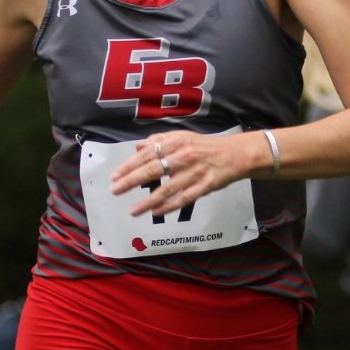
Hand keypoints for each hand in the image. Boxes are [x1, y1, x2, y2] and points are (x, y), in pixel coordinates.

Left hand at [113, 131, 255, 217]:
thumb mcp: (181, 137)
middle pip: (153, 170)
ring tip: (132, 210)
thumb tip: (137, 147)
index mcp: (176, 142)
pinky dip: (169, 206)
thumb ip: (159, 141)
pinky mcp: (205, 186)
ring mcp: (195, 172)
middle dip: (132, 181)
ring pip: (167, 189)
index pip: (147, 154)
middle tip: (115, 191)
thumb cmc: (204, 146)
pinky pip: (184, 198)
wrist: (234, 154)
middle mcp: (184, 156)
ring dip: (148, 201)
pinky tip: (155, 212)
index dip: (129, 165)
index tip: (115, 176)